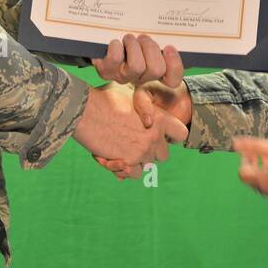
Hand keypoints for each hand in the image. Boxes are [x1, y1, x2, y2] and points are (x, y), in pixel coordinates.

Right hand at [73, 83, 188, 171]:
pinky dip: (126, 169)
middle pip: (164, 154)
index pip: (181, 134)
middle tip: (136, 141)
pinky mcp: (128, 162)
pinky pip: (134, 173)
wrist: (85, 111)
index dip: (172, 136)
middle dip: (152, 150)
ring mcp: (142, 151)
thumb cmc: (105, 98)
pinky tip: (114, 157)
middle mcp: (155, 137)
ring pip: (149, 165)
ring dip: (138, 160)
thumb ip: (142, 105)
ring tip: (122, 148)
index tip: (162, 134)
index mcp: (160, 119)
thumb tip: (144, 110)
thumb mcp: (130, 94)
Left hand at [93, 34, 182, 86]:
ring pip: (137, 66)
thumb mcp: (147, 38)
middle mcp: (140, 78)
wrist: (100, 41)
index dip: (174, 66)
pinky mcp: (106, 72)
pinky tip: (115, 43)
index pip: (173, 79)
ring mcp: (123, 77)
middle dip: (150, 47)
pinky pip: (115, 59)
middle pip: (156, 70)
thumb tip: (174, 26)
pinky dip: (116, 47)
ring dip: (133, 46)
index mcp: (155, 71)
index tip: (169, 47)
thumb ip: (161, 37)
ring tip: (129, 39)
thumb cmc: (130, 39)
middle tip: (142, 38)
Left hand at [232, 137, 267, 198]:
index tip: (251, 148)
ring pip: (263, 182)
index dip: (244, 159)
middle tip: (259, 150)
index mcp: (264, 182)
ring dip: (262, 168)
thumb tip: (234, 144)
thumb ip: (255, 147)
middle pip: (252, 179)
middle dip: (253, 163)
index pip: (243, 173)